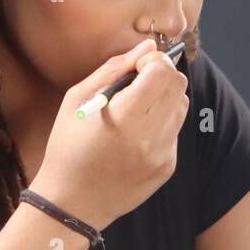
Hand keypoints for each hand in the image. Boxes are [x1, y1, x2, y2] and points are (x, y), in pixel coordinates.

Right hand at [30, 37, 188, 231]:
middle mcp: (150, 137)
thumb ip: (113, 69)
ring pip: (182, 106)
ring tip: (134, 110)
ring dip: (163, 98)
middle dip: (161, 74)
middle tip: (136, 83)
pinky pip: (175, 131)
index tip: (135, 67)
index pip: (162, 71)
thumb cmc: (67, 148)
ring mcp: (163, 155)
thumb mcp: (77, 100)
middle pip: (178, 85)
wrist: (71, 203)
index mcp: (125, 118)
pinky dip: (160, 123)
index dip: (151, 60)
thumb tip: (146, 46)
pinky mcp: (168, 167)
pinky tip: (133, 135)